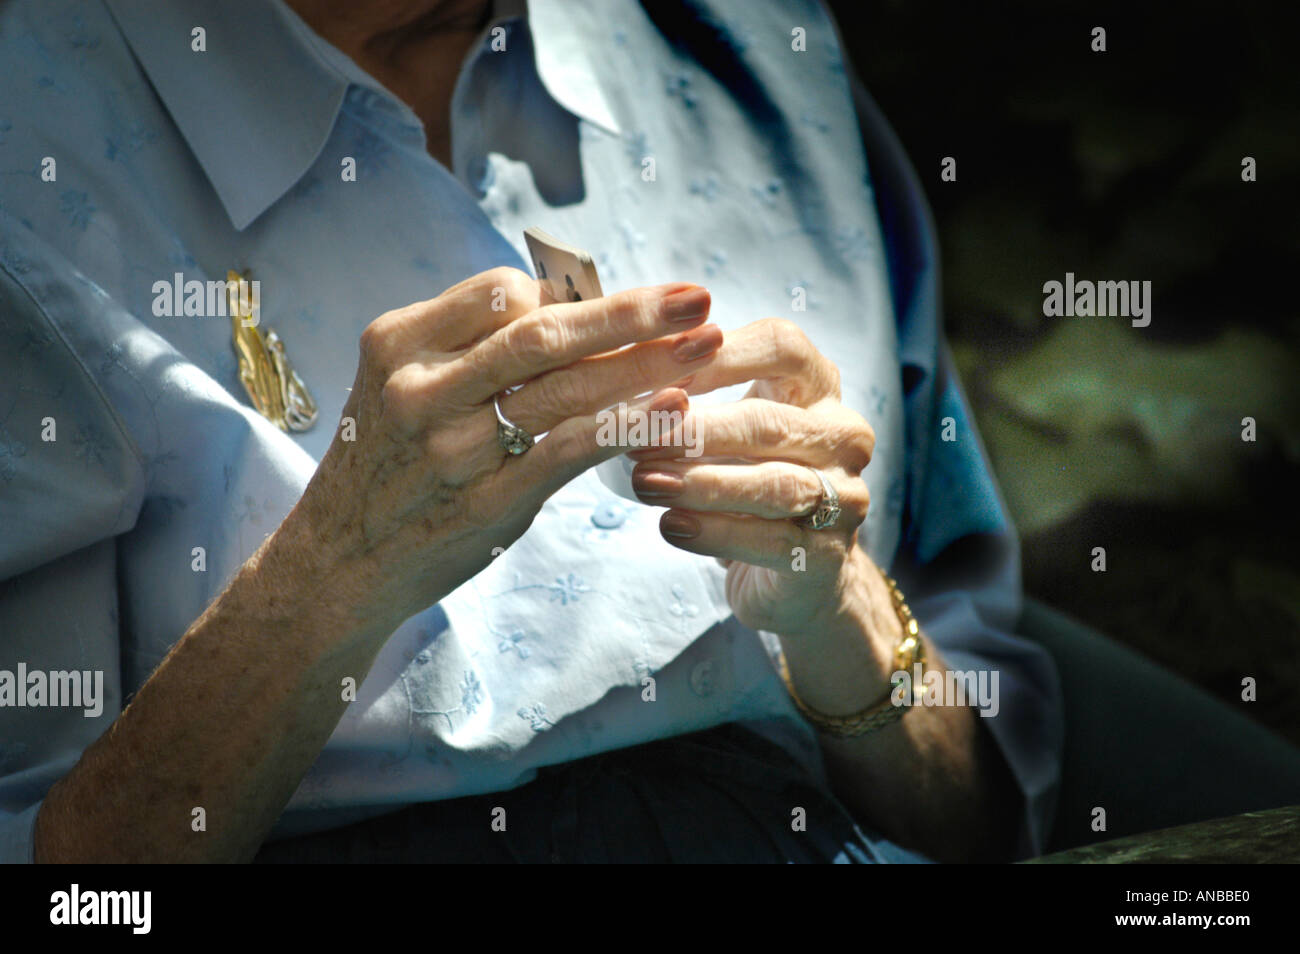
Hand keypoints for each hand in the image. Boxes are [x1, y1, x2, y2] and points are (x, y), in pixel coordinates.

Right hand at [288, 266, 723, 635]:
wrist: (339, 561)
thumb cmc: (390, 463)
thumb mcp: (404, 386)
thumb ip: (474, 348)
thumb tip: (576, 310)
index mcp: (399, 342)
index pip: (502, 290)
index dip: (569, 295)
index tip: (617, 309)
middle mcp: (422, 387)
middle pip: (544, 331)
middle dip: (630, 311)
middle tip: (698, 296)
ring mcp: (453, 446)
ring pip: (566, 387)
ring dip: (647, 363)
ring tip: (706, 345)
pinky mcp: (487, 500)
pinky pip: (571, 450)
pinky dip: (628, 426)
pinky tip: (674, 412)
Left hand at [627, 318, 873, 637]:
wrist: (795, 570)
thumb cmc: (749, 479)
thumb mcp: (731, 428)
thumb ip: (695, 397)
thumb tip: (627, 366)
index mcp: (821, 388)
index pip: (783, 347)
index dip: (720, 356)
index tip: (661, 374)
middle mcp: (844, 437)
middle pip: (769, 422)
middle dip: (696, 430)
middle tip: (637, 439)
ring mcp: (846, 498)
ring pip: (773, 485)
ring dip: (702, 484)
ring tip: (645, 484)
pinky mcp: (828, 556)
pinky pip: (770, 541)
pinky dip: (715, 533)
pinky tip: (671, 526)